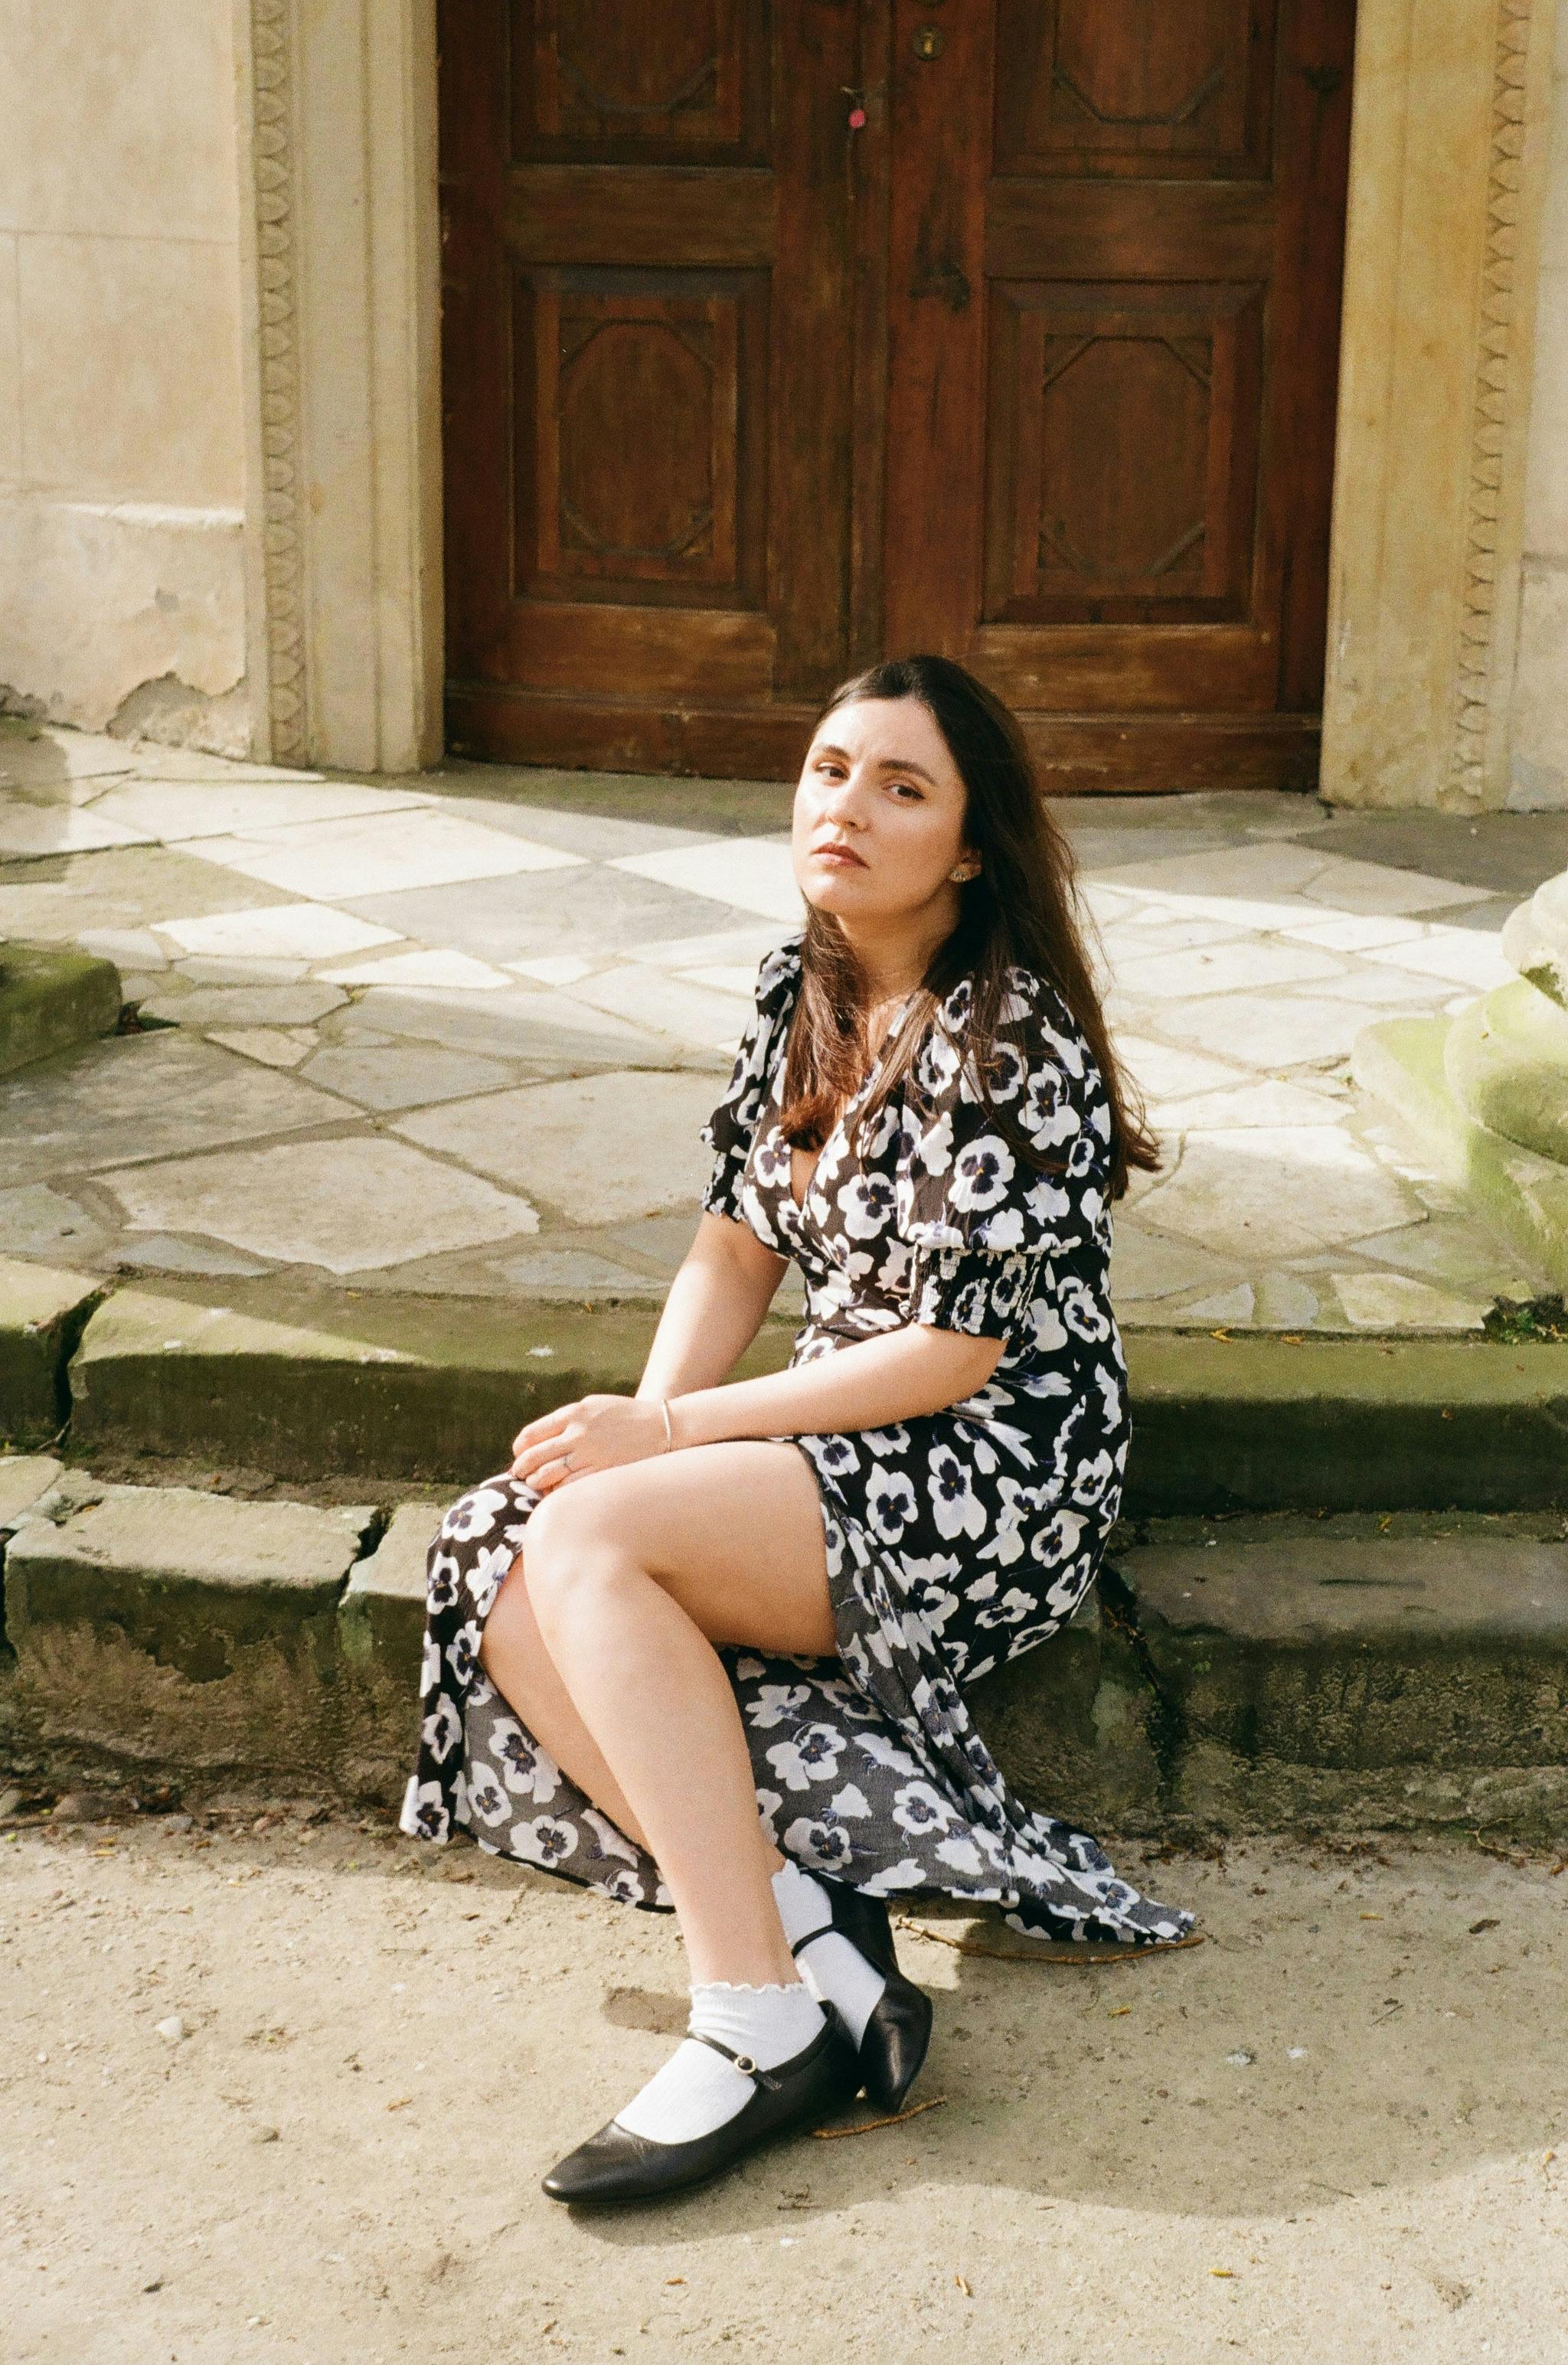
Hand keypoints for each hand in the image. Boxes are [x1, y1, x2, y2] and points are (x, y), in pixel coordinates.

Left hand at [509, 1394, 668, 1492]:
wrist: (661, 1426)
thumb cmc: (624, 1415)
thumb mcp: (593, 1405)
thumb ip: (567, 1419)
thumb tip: (539, 1439)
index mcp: (573, 1413)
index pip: (532, 1434)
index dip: (520, 1448)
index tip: (518, 1455)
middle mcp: (578, 1433)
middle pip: (534, 1456)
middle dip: (522, 1468)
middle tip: (519, 1475)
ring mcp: (590, 1454)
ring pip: (548, 1475)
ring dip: (536, 1482)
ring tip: (535, 1484)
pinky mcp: (602, 1471)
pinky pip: (569, 1487)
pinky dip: (558, 1491)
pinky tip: (556, 1492)